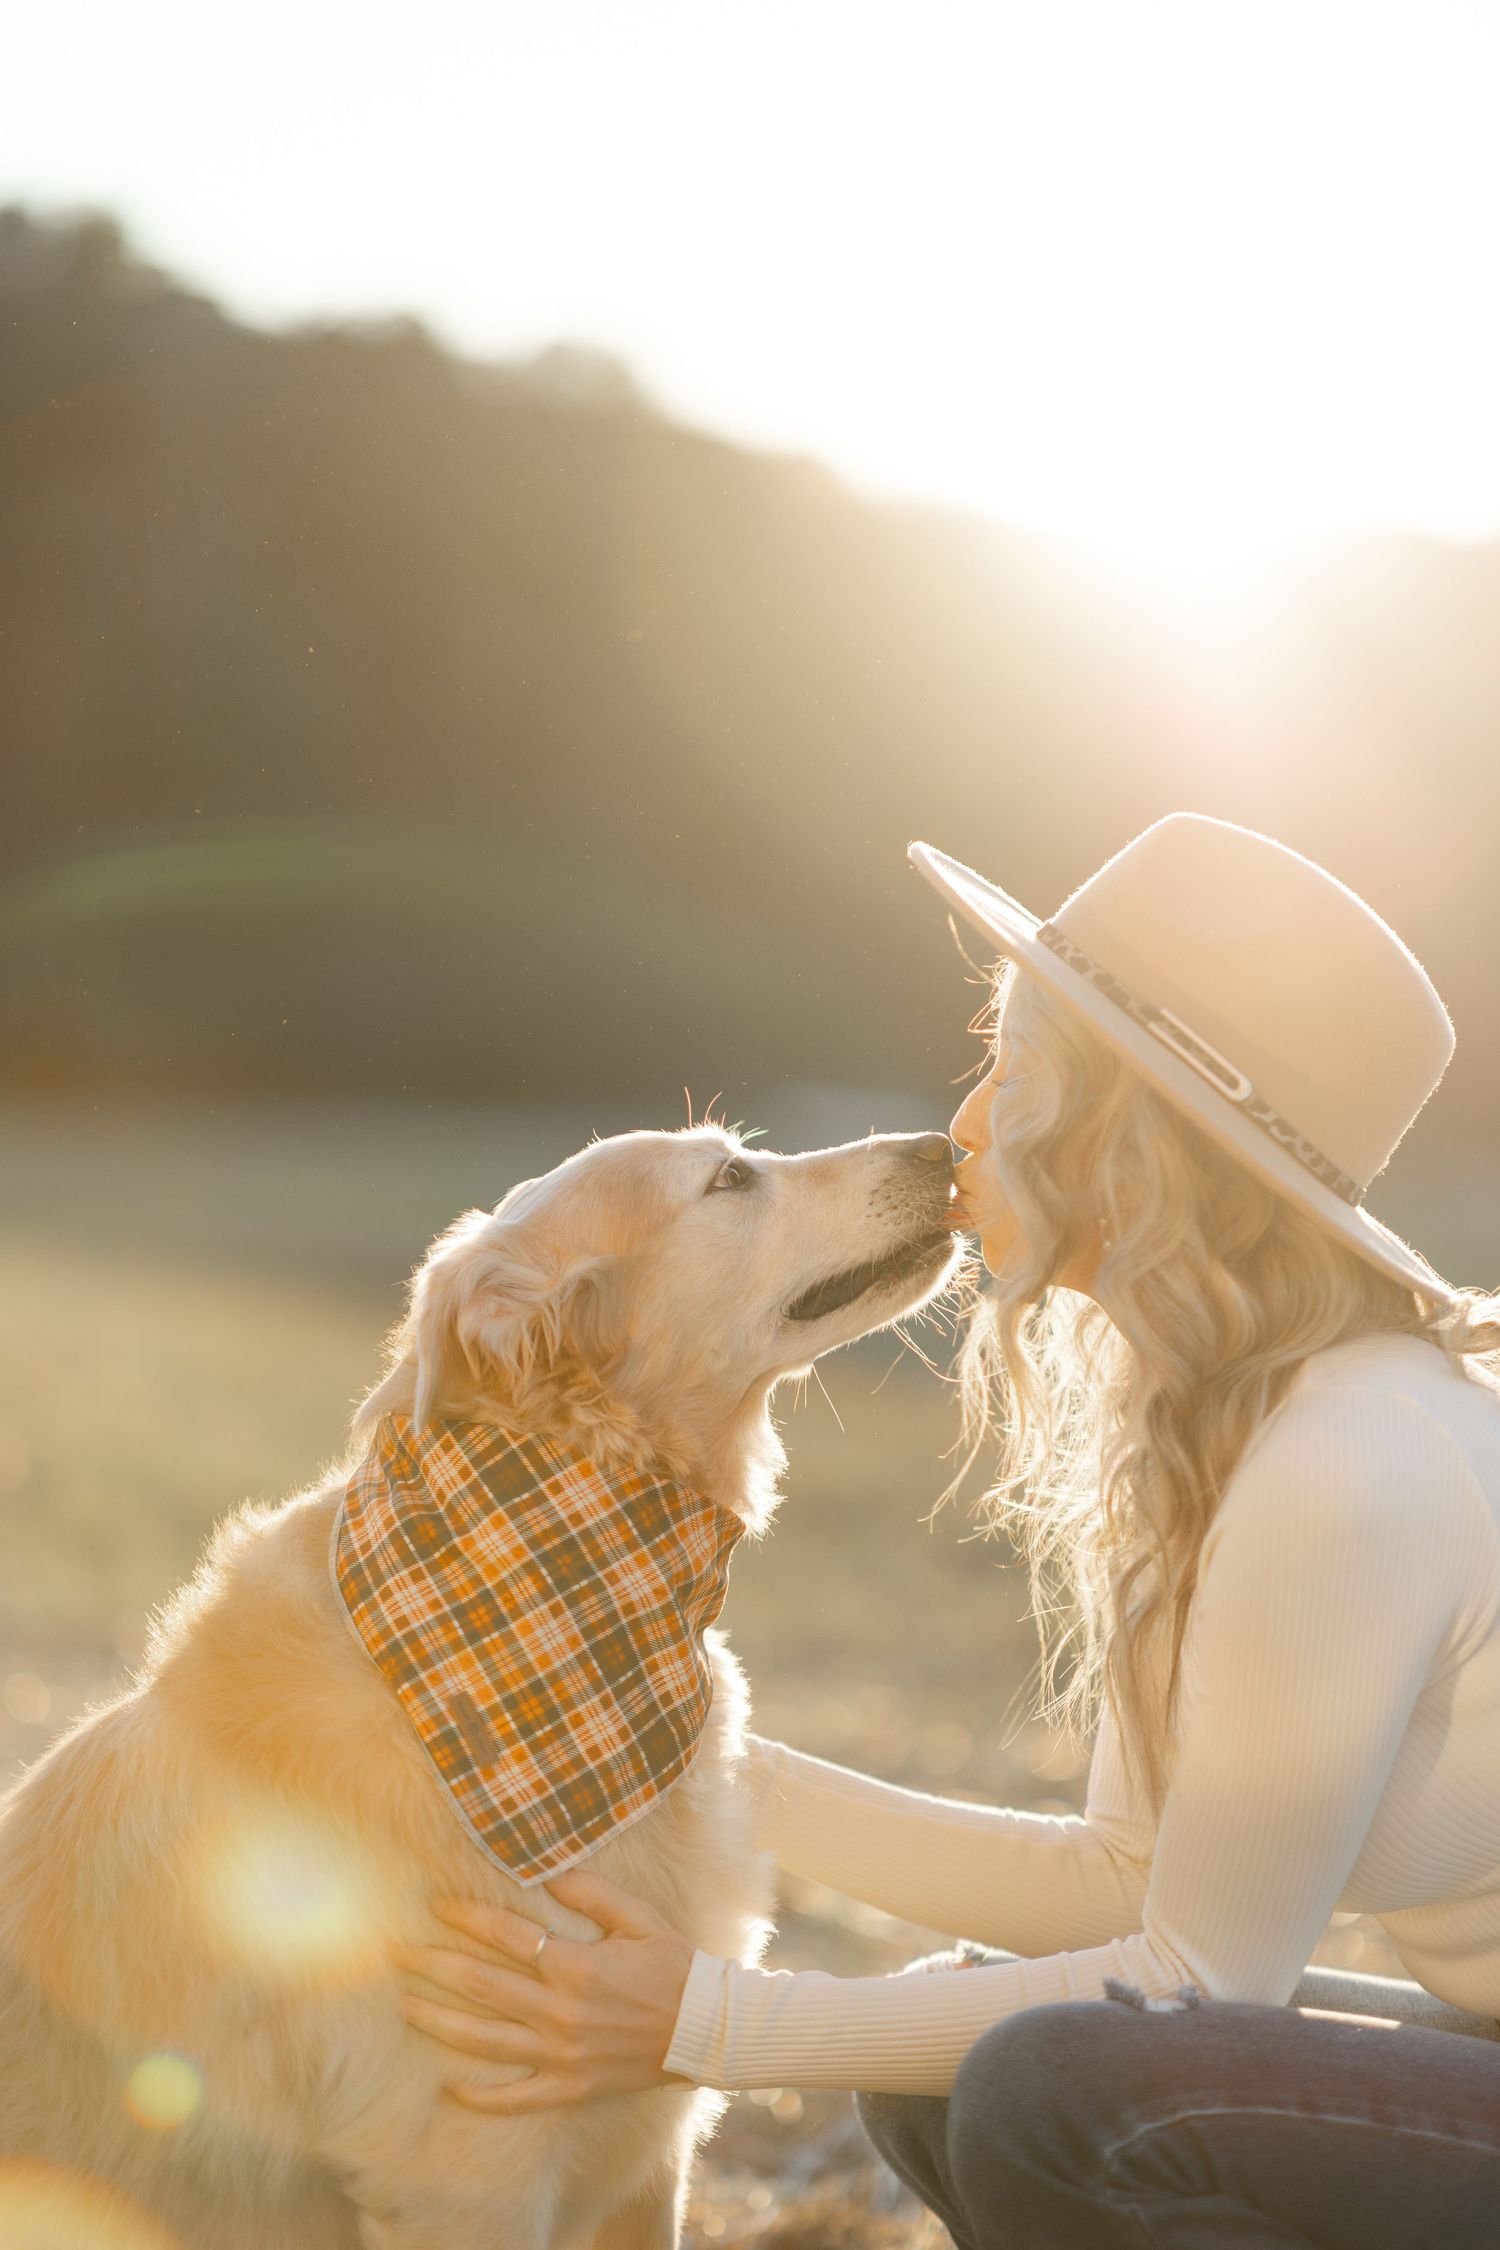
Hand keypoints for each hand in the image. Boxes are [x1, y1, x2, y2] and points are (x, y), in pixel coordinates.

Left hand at [395, 1868, 696, 2113]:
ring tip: (407, 2007)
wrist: (707, 2029)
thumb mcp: (639, 1917)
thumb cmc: (675, 1965)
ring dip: (441, 2023)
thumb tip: (548, 1871)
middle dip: (435, 1966)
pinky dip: (482, 2095)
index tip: (435, 1903)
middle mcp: (561, 2011)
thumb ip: (592, 1892)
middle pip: (482, 1985)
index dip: (467, 1916)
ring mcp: (562, 2055)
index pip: (506, 1935)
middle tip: (397, 1953)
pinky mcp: (570, 2088)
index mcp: (576, 1965)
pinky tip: (451, 2088)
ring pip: (486, 2041)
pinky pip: (517, 2097)